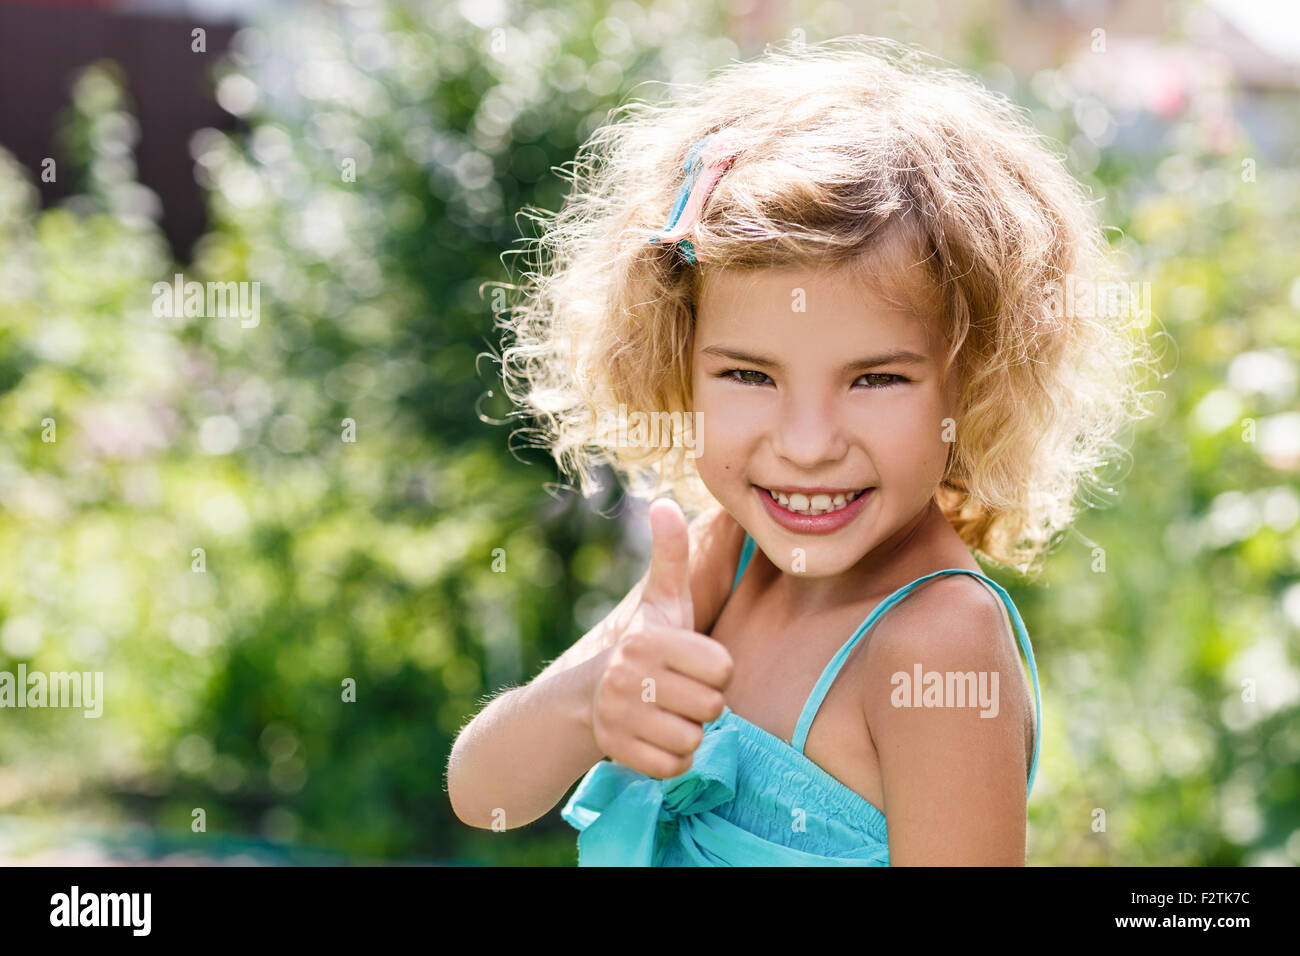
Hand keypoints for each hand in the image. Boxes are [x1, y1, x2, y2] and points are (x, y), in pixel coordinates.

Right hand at [589, 498, 734, 778]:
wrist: (585, 700)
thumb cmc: (643, 647)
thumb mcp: (659, 602)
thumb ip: (670, 555)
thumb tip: (664, 502)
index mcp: (647, 640)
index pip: (722, 668)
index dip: (716, 670)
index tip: (692, 665)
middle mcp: (629, 678)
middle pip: (713, 706)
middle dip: (704, 704)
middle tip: (680, 693)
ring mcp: (620, 718)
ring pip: (695, 739)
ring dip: (689, 732)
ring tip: (668, 715)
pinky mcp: (618, 753)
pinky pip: (676, 767)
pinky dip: (674, 759)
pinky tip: (658, 738)